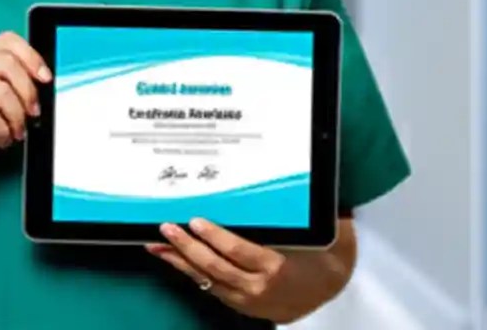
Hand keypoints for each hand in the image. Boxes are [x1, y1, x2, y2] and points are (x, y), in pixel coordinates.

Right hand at [0, 31, 49, 177]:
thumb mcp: (7, 94)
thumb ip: (19, 79)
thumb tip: (44, 78)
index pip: (9, 41)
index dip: (32, 57)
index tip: (46, 78)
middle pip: (7, 64)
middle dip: (28, 91)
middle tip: (34, 112)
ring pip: (1, 91)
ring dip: (17, 116)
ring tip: (17, 131)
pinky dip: (3, 131)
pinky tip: (2, 138)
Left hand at [146, 218, 349, 323]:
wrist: (329, 292)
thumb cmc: (322, 258)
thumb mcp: (318, 234)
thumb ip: (304, 214)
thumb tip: (296, 180)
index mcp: (276, 267)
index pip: (237, 251)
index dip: (214, 237)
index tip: (196, 221)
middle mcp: (258, 287)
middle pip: (215, 267)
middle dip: (188, 247)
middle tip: (167, 228)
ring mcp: (248, 300)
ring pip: (207, 280)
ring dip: (181, 262)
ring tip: (157, 246)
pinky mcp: (241, 306)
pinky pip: (211, 288)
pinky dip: (191, 273)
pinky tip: (175, 260)